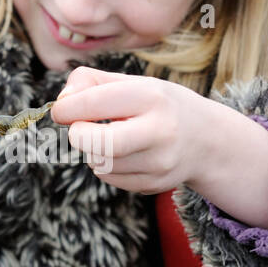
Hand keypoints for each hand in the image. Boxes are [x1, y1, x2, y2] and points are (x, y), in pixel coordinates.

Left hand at [50, 66, 217, 192]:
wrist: (207, 140)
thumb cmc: (160, 106)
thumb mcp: (135, 83)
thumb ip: (94, 82)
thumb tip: (62, 101)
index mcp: (152, 97)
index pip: (95, 102)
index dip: (67, 108)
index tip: (61, 110)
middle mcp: (160, 131)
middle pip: (101, 143)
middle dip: (78, 136)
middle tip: (77, 130)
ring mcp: (160, 162)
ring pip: (101, 163)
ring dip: (92, 151)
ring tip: (107, 138)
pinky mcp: (156, 184)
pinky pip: (111, 179)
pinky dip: (105, 167)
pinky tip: (122, 155)